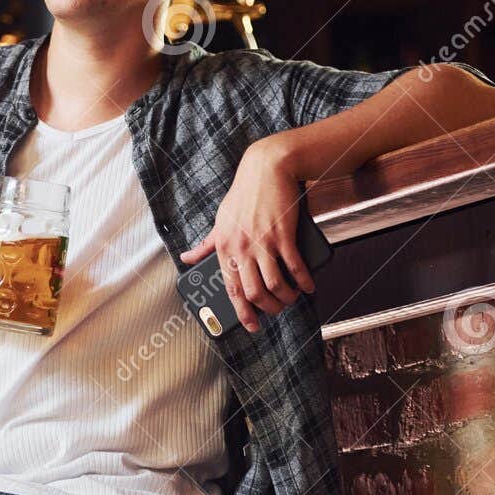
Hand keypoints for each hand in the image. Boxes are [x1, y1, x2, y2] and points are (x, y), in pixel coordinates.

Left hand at [178, 138, 312, 333]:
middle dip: (269, 308)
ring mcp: (263, 241)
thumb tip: (186, 258)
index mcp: (224, 247)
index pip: (230, 288)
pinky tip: (308, 286)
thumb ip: (206, 244)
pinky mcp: (283, 234)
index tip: (251, 326)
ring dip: (287, 297)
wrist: (267, 167)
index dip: (242, 312)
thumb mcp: (219, 220)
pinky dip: (304, 281)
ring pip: (274, 284)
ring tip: (293, 297)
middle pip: (254, 292)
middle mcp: (241, 247)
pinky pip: (295, 267)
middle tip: (278, 310)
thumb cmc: (243, 194)